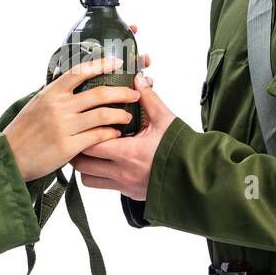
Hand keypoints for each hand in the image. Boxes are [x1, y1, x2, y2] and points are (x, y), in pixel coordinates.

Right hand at [3, 56, 141, 181]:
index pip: (80, 71)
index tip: (117, 63)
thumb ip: (57, 94)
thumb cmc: (25, 130)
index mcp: (51, 93)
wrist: (10, 156)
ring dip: (120, 115)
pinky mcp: (68, 146)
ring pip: (102, 114)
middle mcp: (58, 106)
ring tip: (127, 117)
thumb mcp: (37, 104)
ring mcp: (63, 126)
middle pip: (99, 93)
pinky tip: (116, 133)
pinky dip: (110, 133)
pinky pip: (97, 136)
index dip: (102, 65)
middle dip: (122, 92)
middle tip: (134, 94)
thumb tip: (75, 82)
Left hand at [73, 72, 174, 200]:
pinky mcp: (128, 194)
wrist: (196, 175)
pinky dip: (98, 176)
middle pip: (83, 164)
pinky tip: (107, 163)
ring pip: (88, 180)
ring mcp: (124, 185)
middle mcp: (122, 172)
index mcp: (129, 152)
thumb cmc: (181, 148)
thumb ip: (149, 100)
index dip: (85, 133)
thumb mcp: (165, 120)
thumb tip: (138, 80)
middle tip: (82, 136)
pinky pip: (102, 187)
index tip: (87, 124)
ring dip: (86, 166)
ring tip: (92, 152)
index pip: (91, 144)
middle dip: (78, 150)